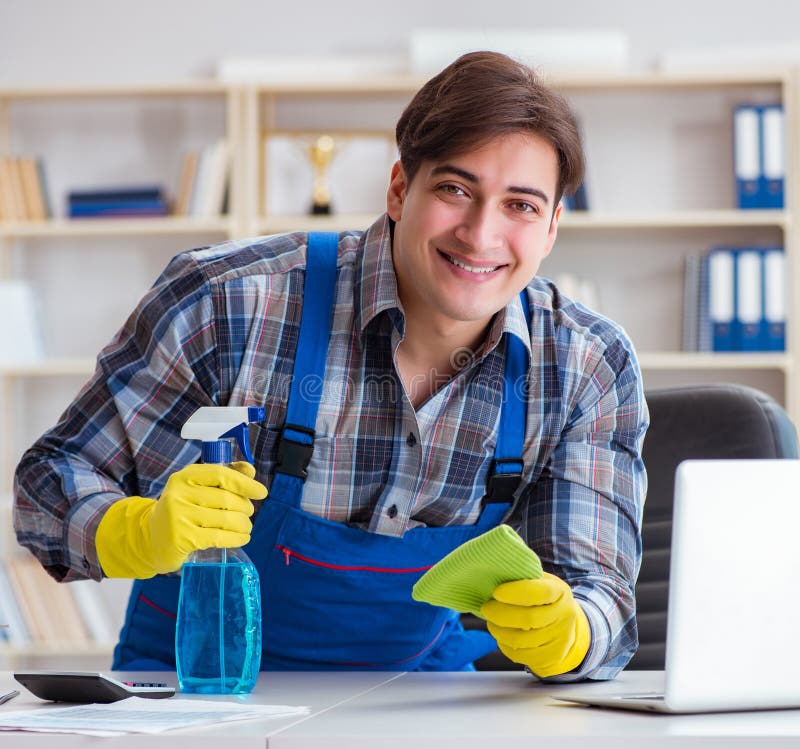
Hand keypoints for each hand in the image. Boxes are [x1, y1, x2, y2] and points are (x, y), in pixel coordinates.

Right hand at [96, 461, 267, 577]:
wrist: (151, 537)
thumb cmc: (183, 508)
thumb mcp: (198, 487)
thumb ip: (225, 475)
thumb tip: (250, 469)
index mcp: (184, 477)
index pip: (221, 474)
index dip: (245, 483)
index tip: (262, 492)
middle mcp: (179, 494)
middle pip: (226, 499)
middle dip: (244, 507)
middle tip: (249, 512)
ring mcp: (179, 517)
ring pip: (225, 519)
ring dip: (243, 524)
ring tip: (246, 526)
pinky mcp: (182, 539)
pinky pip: (219, 537)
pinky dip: (237, 538)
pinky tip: (243, 538)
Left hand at [480, 572, 589, 677]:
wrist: (566, 624)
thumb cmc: (544, 598)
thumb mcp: (541, 581)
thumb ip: (524, 578)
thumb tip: (497, 575)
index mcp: (560, 592)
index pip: (540, 592)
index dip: (516, 592)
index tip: (496, 592)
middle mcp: (564, 616)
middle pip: (528, 619)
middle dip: (501, 614)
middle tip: (486, 608)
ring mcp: (560, 638)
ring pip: (522, 640)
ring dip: (500, 631)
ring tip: (491, 622)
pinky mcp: (552, 656)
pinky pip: (523, 655)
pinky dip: (506, 646)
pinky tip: (501, 636)